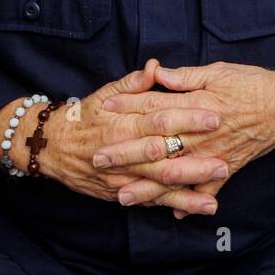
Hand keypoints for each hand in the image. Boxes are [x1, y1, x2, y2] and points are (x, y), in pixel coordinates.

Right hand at [37, 59, 230, 214]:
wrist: (50, 147)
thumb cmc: (83, 117)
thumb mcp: (105, 94)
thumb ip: (133, 83)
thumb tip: (156, 67)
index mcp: (123, 124)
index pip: (161, 120)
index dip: (189, 119)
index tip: (215, 117)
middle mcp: (123, 153)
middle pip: (163, 158)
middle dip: (194, 163)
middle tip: (224, 163)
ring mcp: (122, 177)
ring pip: (159, 186)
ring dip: (189, 192)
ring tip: (214, 198)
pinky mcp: (121, 193)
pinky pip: (151, 201)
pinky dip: (175, 206)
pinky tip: (198, 208)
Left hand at [96, 60, 274, 215]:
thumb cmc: (252, 84)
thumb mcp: (217, 71)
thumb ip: (184, 77)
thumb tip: (155, 73)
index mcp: (195, 107)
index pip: (154, 107)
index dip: (127, 108)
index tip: (103, 111)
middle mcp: (200, 135)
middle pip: (156, 146)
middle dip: (125, 154)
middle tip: (98, 161)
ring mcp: (212, 155)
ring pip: (175, 174)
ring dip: (147, 187)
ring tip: (122, 196)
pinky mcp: (227, 167)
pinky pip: (206, 190)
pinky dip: (191, 203)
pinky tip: (174, 215)